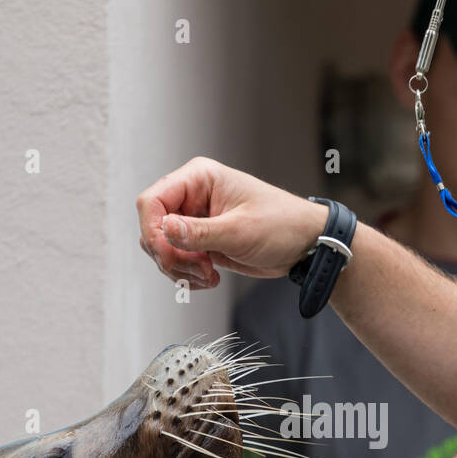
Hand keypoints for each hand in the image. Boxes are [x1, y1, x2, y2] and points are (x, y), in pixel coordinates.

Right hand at [135, 157, 327, 289]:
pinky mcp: (200, 242)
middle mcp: (191, 196)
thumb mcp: (240, 230)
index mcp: (199, 178)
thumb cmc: (281, 224)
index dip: (153, 231)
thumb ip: (199, 232)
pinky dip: (188, 276)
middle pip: (153, 228)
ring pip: (162, 249)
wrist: (303, 244)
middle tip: (199, 269)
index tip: (168, 256)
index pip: (152, 201)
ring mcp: (194, 220)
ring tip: (209, 276)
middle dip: (171, 256)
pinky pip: (177, 261)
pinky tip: (210, 279)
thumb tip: (165, 229)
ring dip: (180, 269)